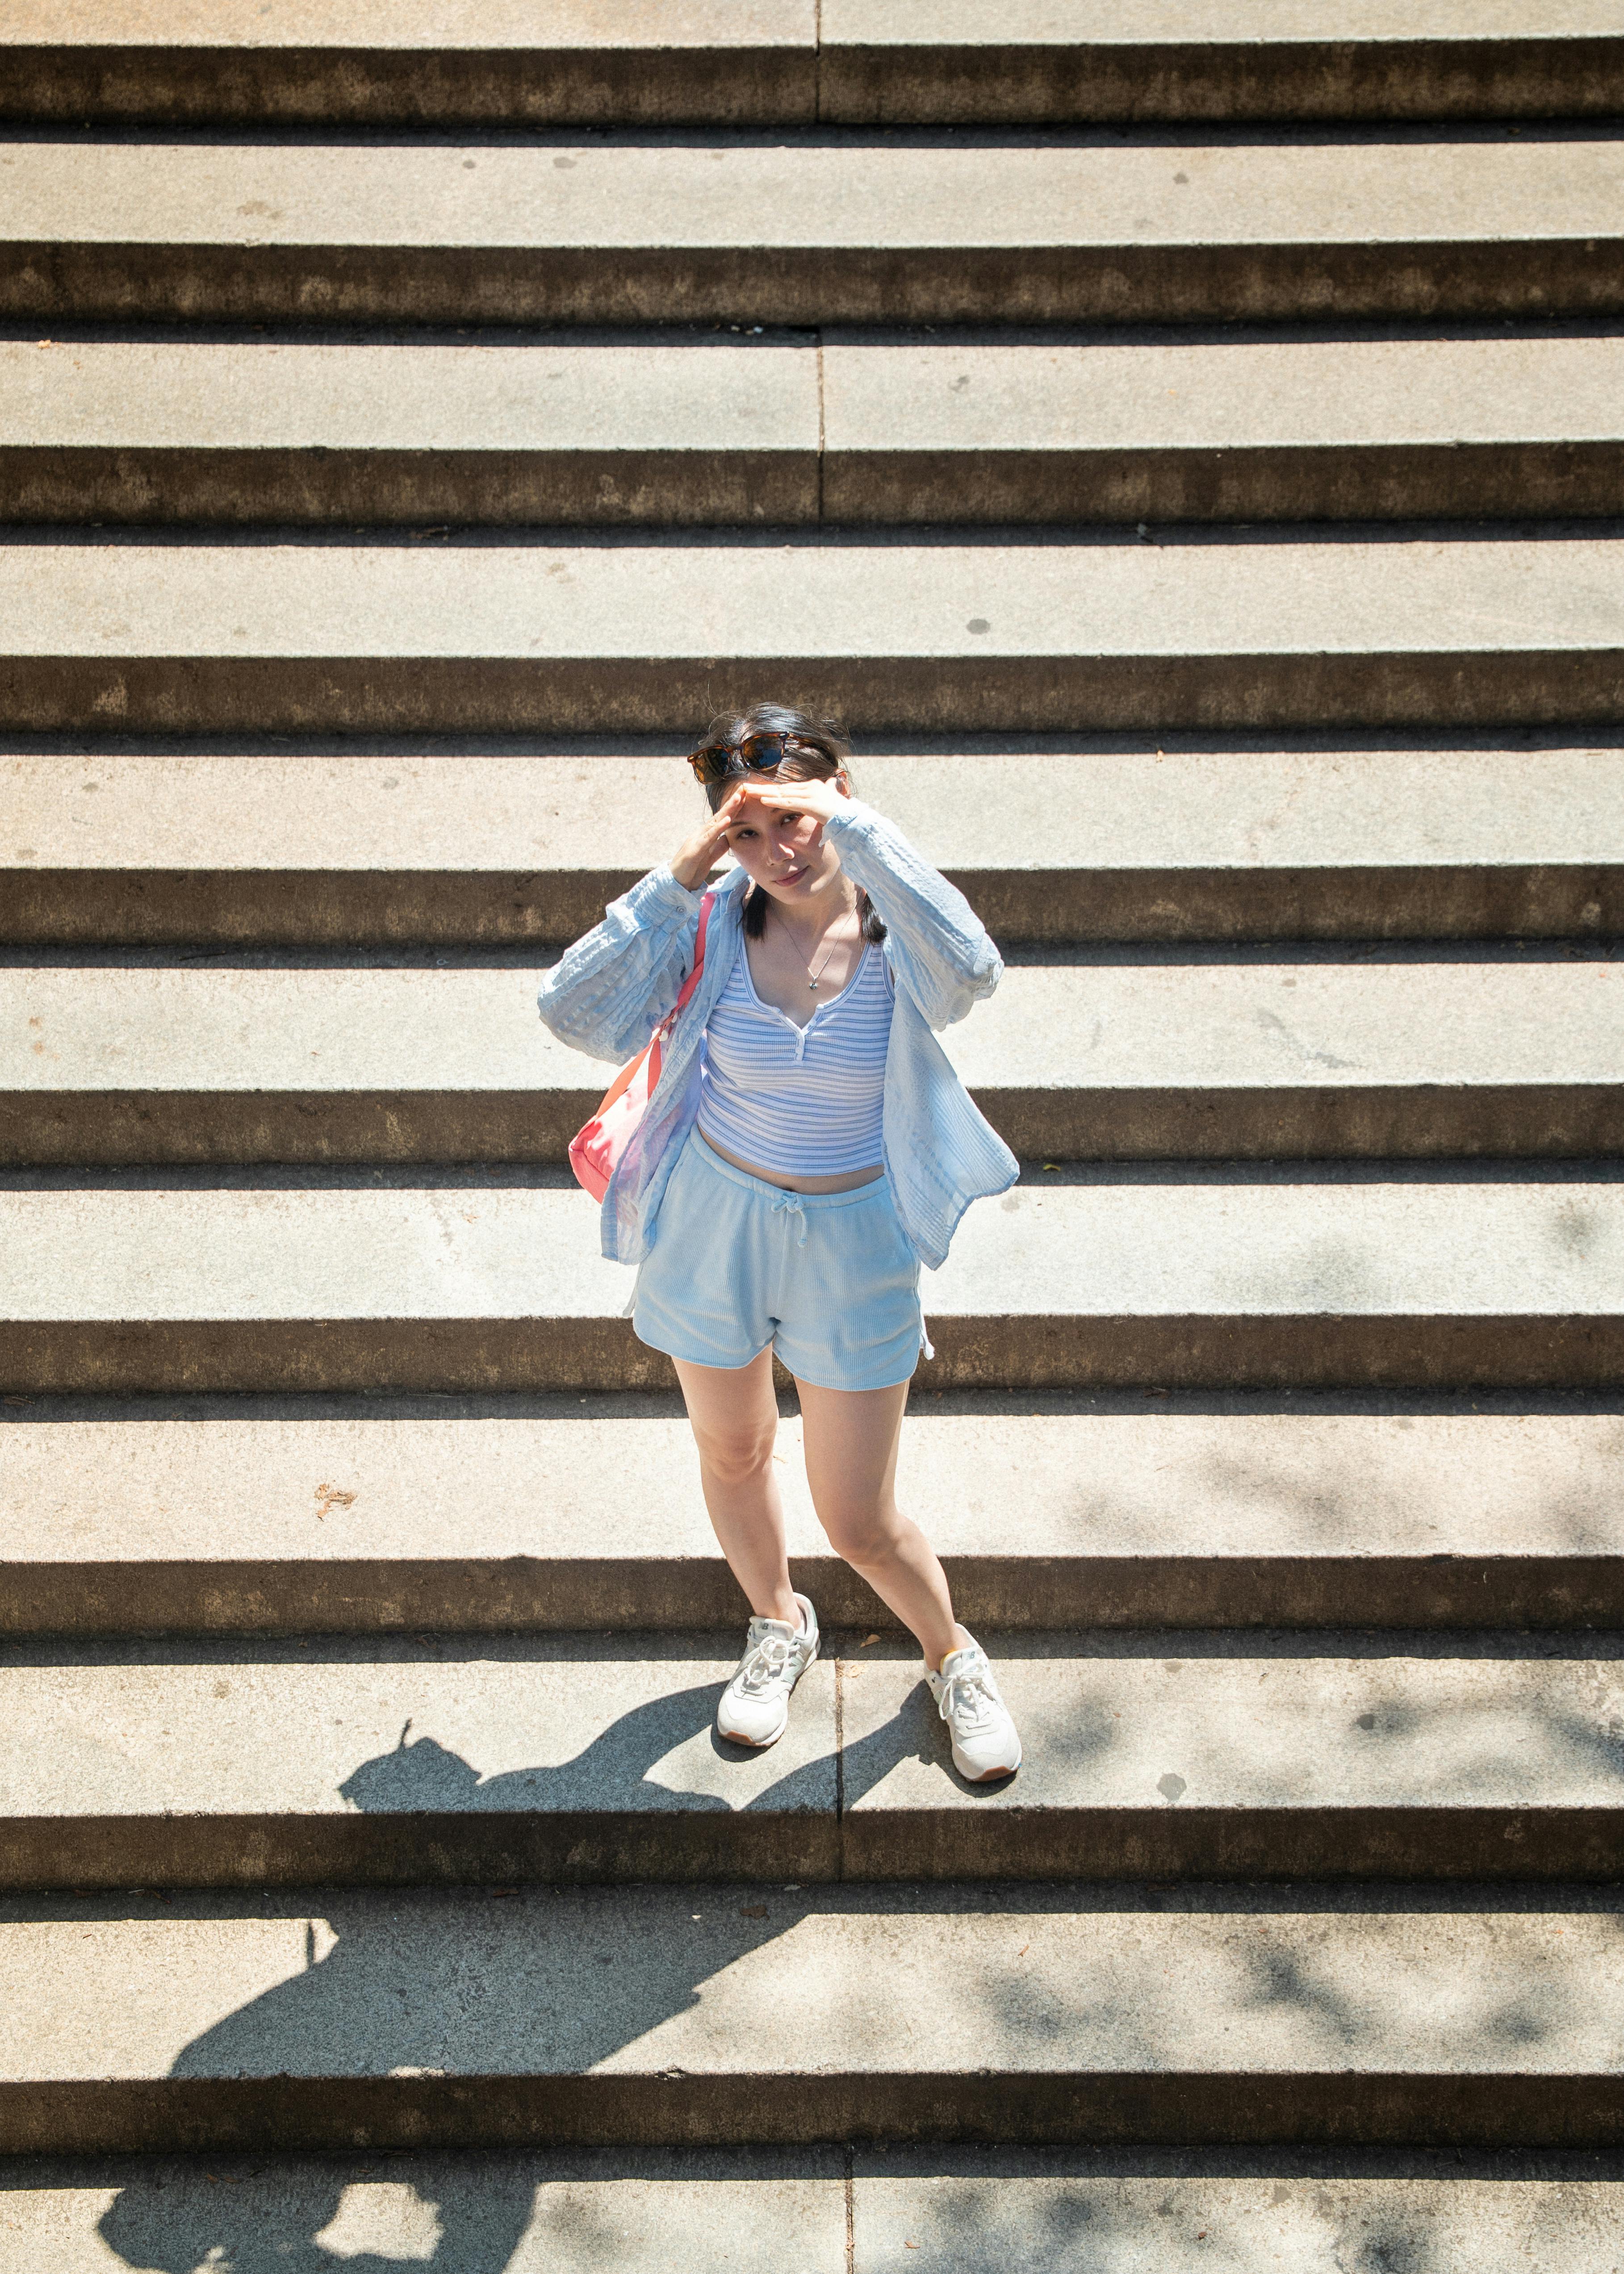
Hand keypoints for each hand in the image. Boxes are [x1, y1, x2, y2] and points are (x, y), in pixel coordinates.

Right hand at [669, 781, 748, 891]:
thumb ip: (718, 848)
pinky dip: (718, 828)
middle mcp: (701, 834)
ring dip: (727, 809)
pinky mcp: (694, 850)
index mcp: (706, 836)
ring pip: (715, 822)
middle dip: (733, 802)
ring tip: (738, 798)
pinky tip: (727, 820)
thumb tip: (728, 839)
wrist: (675, 884)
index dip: (734, 808)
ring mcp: (697, 840)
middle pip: (719, 815)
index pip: (722, 819)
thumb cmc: (690, 870)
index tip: (746, 796)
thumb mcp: (708, 858)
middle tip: (745, 788)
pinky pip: (708, 837)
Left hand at [730, 774, 846, 826]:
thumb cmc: (844, 818)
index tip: (756, 790)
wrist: (857, 822)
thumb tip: (828, 789)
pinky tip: (761, 800)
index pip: (787, 788)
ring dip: (763, 792)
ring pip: (782, 792)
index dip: (771, 789)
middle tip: (743, 787)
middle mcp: (811, 787)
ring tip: (745, 792)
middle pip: (781, 787)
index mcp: (814, 788)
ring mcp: (812, 794)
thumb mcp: (830, 806)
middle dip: (762, 787)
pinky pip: (789, 802)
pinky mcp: (812, 804)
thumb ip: (825, 797)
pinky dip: (775, 801)